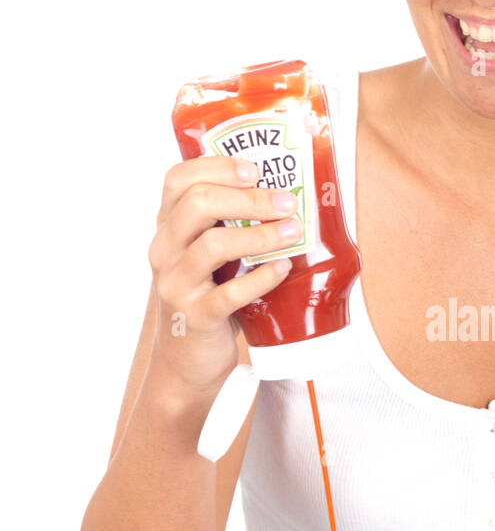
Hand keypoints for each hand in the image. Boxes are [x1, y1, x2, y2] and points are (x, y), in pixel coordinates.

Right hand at [148, 156, 300, 393]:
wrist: (186, 363)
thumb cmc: (206, 300)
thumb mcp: (207, 259)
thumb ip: (227, 227)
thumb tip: (284, 195)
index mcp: (167, 229)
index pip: (177, 179)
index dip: (217, 166)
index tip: (255, 169)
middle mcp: (165, 251)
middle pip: (197, 204)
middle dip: (249, 197)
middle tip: (287, 201)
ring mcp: (177, 285)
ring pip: (212, 244)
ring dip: (260, 235)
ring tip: (293, 232)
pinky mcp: (196, 317)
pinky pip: (230, 293)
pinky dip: (261, 279)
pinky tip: (282, 269)